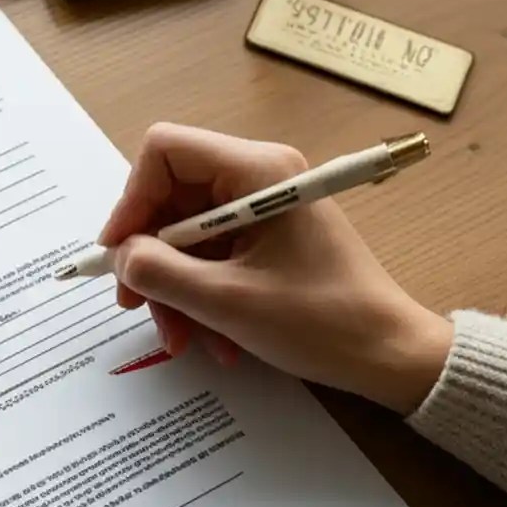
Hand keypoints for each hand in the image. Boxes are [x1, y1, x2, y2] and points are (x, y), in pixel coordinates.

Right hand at [98, 123, 452, 413]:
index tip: (118, 253)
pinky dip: (200, 295)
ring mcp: (262, 207)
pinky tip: (211, 337)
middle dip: (150, 258)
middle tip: (137, 307)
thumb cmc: (320, 322)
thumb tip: (119, 256)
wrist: (387, 354)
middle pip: (169, 198)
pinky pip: (211, 255)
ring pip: (185, 235)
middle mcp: (258, 176)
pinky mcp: (266, 236)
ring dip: (174, 288)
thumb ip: (160, 273)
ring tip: (182, 339)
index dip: (130, 200)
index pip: (163, 152)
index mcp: (256, 171)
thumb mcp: (226, 302)